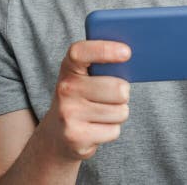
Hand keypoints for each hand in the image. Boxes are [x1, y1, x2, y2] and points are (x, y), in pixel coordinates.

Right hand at [37, 40, 131, 161]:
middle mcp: (65, 89)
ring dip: (118, 113)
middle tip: (112, 96)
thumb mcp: (84, 78)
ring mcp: (69, 114)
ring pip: (120, 112)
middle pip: (118, 88)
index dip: (105, 49)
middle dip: (123, 94)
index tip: (126, 52)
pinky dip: (111, 130)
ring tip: (102, 113)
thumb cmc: (81, 99)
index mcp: (68, 68)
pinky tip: (96, 128)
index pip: (81, 52)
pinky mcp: (76, 137)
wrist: (56, 135)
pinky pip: (114, 131)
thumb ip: (102, 67)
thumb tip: (129, 60)